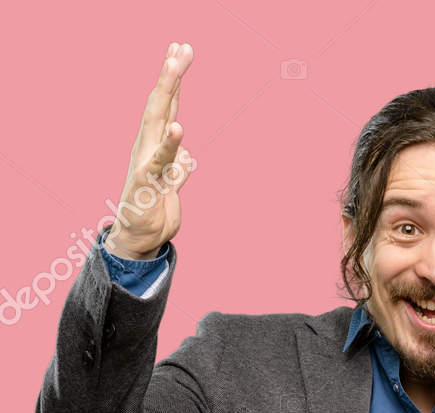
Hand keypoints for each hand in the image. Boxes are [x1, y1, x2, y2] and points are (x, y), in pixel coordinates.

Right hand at [106, 42, 196, 259]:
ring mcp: (146, 160)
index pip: (167, 104)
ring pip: (158, 120)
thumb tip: (186, 157)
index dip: (174, 78)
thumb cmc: (154, 207)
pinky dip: (171, 144)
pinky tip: (179, 127)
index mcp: (154, 142)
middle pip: (160, 103)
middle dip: (170, 74)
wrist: (141, 237)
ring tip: (175, 67)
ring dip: (167, 92)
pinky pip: (162, 160)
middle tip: (179, 46)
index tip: (181, 49)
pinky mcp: (148, 182)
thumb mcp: (174, 182)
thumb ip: (179, 165)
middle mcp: (147, 145)